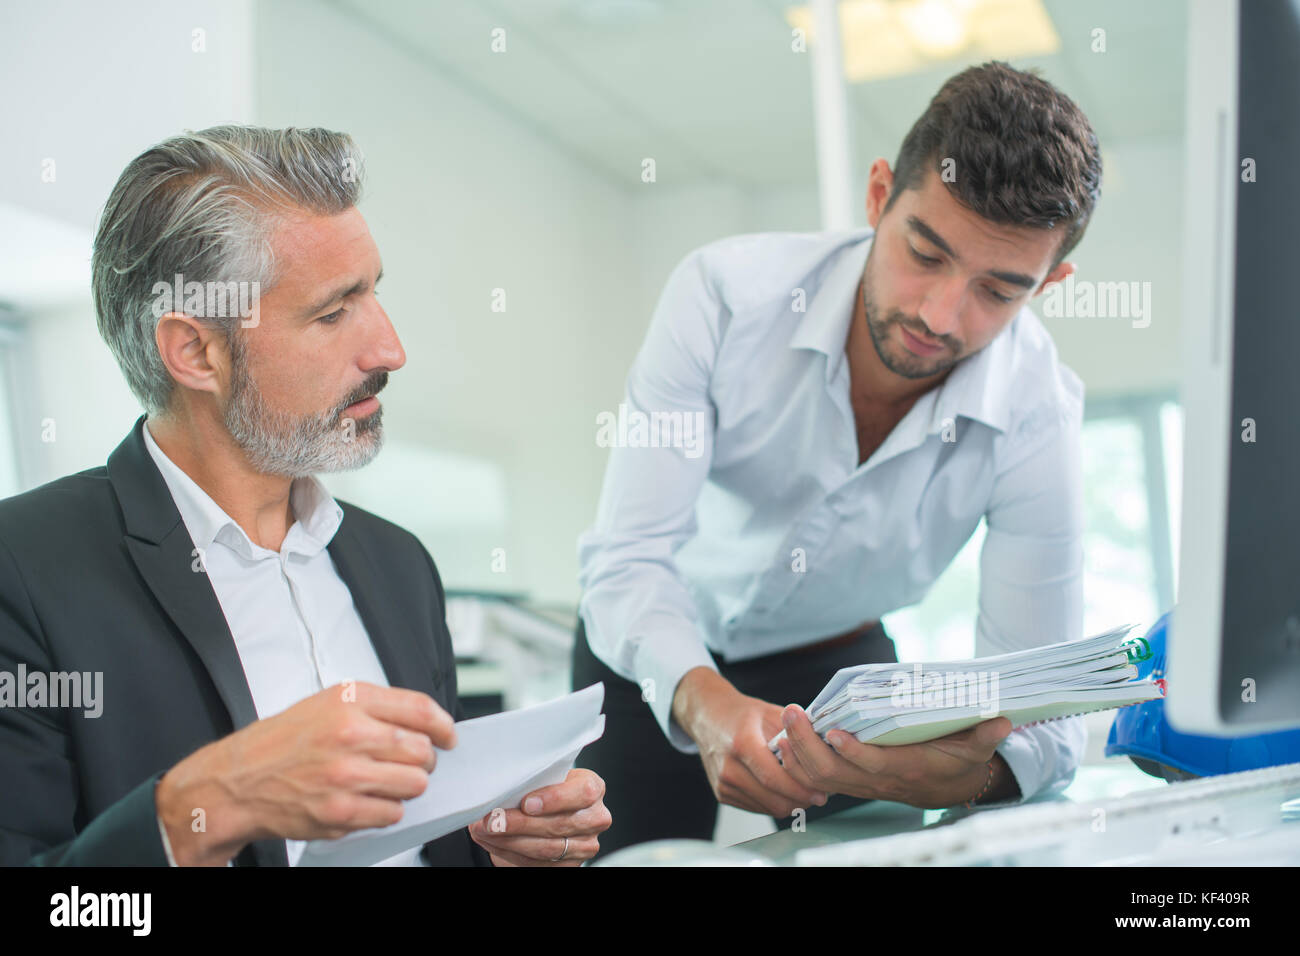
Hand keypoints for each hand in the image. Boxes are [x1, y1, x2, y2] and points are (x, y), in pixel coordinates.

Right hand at [156, 682, 455, 865]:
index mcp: (350, 700)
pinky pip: (392, 813)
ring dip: (407, 787)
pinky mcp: (341, 810)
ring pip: (414, 784)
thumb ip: (377, 707)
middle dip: (424, 760)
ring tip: (385, 782)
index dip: (444, 726)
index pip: (421, 709)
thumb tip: (426, 723)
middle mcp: (350, 733)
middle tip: (411, 763)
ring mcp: (346, 774)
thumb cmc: (283, 741)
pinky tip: (366, 800)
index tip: (448, 736)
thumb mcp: (329, 703)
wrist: (237, 780)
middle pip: (423, 750)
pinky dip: (386, 810)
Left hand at [467, 768, 610, 866]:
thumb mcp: (548, 776)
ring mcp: (585, 844)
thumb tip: (504, 786)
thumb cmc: (548, 788)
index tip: (526, 803)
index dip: (554, 799)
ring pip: (546, 848)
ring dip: (509, 840)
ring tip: (486, 829)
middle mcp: (594, 818)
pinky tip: (493, 841)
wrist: (552, 810)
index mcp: (593, 788)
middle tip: (493, 819)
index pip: (583, 793)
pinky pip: (537, 863)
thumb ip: (535, 780)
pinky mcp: (570, 864)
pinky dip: (510, 852)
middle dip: (520, 823)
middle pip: (559, 824)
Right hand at [672, 668, 827, 818]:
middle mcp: (728, 767)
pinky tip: (783, 789)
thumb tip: (827, 752)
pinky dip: (773, 802)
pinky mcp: (721, 794)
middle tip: (818, 795)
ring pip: (766, 808)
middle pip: (772, 799)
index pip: (773, 778)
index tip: (821, 794)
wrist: (708, 716)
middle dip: (799, 801)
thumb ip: (797, 734)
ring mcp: (722, 783)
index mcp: (742, 743)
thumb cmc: (743, 714)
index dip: (800, 790)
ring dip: (789, 804)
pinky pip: (756, 807)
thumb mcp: (772, 714)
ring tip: (804, 791)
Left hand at [777, 703, 1012, 808]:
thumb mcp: (976, 749)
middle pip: (832, 771)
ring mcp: (861, 784)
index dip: (853, 751)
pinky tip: (786, 737)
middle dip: (806, 744)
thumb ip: (984, 737)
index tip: (834, 731)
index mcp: (906, 769)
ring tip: (786, 718)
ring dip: (796, 751)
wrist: (949, 789)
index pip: (873, 764)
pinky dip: (797, 761)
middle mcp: (878, 780)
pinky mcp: (851, 781)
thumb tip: (1003, 721)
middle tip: (791, 711)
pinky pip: (816, 778)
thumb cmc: (959, 761)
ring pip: (818, 777)